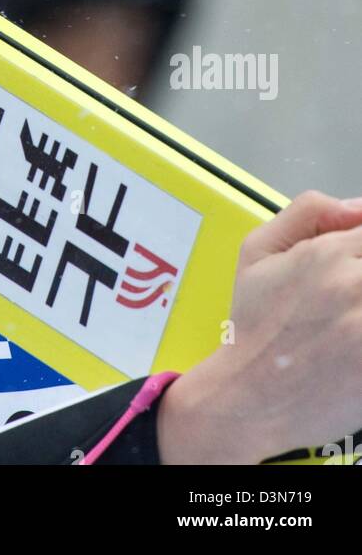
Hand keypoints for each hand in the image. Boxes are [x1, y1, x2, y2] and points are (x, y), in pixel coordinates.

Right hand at [157, 190, 361, 463]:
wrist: (251, 395)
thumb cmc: (255, 323)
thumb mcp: (257, 249)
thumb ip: (308, 211)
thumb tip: (355, 207)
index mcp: (327, 255)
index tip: (354, 261)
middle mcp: (353, 288)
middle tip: (350, 293)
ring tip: (348, 315)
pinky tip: (352, 345)